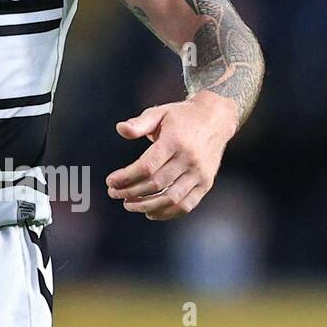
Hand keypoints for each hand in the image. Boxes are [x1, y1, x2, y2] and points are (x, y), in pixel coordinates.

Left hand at [105, 91, 237, 219]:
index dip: (126, 177)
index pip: (147, 166)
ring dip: (146, 205)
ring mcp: (200, 173)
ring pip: (171, 198)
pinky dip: (168, 213)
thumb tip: (120, 129)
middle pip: (157, 184)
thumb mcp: (159, 113)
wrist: (215, 119)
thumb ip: (139, 123)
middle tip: (113, 193)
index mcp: (175, 141)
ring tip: (128, 204)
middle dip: (131, 192)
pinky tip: (150, 212)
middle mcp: (189, 159)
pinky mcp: (206, 183)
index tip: (110, 182)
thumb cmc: (180, 117)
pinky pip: (187, 205)